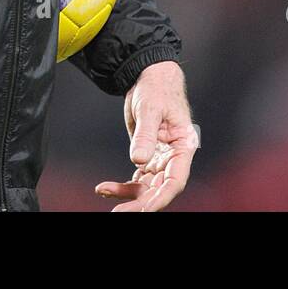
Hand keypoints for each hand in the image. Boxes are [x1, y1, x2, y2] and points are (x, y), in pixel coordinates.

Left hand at [95, 60, 196, 211]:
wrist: (148, 75)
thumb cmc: (157, 88)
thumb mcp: (150, 108)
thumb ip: (146, 135)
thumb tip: (138, 161)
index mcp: (183, 146)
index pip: (175, 180)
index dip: (161, 197)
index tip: (144, 208)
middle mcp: (173, 157)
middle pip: (160, 189)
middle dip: (140, 202)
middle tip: (120, 212)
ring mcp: (160, 159)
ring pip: (147, 187)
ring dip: (128, 195)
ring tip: (104, 192)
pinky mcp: (147, 157)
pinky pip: (137, 179)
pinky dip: (122, 187)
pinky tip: (105, 188)